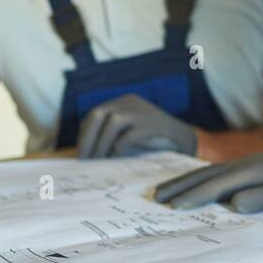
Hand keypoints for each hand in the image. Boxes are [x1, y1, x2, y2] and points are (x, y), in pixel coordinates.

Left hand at [77, 94, 199, 157]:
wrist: (182, 139)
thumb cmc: (151, 139)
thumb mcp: (128, 131)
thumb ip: (110, 134)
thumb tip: (84, 150)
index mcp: (123, 102)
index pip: (95, 113)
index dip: (85, 133)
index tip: (80, 152)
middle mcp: (130, 103)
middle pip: (99, 114)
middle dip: (88, 137)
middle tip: (84, 158)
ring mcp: (142, 112)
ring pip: (113, 122)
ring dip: (102, 143)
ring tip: (99, 160)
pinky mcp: (153, 124)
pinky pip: (130, 134)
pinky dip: (120, 146)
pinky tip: (116, 156)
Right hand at [153, 143, 262, 212]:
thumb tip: (232, 205)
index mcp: (251, 170)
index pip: (216, 185)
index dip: (194, 196)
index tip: (173, 207)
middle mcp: (244, 163)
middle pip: (205, 175)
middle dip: (180, 186)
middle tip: (156, 198)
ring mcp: (245, 163)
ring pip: (208, 172)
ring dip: (185, 180)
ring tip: (164, 190)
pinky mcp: (249, 166)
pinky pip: (216, 172)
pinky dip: (198, 177)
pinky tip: (192, 182)